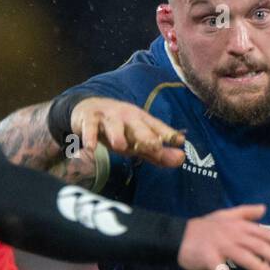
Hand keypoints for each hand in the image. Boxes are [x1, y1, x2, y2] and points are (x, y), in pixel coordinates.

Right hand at [70, 97, 184, 166]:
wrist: (88, 110)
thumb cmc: (119, 130)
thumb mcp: (137, 142)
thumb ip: (158, 153)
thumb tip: (181, 159)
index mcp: (141, 121)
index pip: (157, 128)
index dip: (168, 134)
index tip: (179, 141)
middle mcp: (127, 117)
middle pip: (137, 127)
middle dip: (145, 136)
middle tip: (154, 146)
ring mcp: (108, 117)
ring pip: (114, 126)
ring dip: (117, 134)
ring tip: (119, 146)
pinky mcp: (89, 119)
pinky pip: (90, 128)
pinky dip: (90, 136)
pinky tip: (91, 147)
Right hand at [178, 206, 269, 269]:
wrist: (178, 235)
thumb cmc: (204, 227)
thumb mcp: (225, 215)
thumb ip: (245, 213)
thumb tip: (264, 209)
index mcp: (240, 226)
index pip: (266, 234)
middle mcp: (233, 235)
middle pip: (259, 246)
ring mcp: (220, 246)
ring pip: (242, 256)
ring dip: (258, 266)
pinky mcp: (207, 257)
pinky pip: (217, 267)